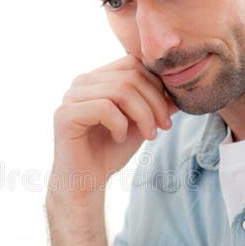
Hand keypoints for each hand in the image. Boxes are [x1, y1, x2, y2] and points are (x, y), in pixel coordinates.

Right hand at [51, 55, 177, 194]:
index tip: (168, 115)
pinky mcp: (65, 114)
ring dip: (143, 115)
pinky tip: (119, 138)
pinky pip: (104, 108)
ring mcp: (71, 96)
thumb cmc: (111, 151)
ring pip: (120, 90)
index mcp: (98, 78)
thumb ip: (156, 103)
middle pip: (130, 76)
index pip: (133, 64)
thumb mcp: (141, 123)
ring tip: (148, 135)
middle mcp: (82, 82)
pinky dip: (120, 125)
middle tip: (164, 127)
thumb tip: (179, 85)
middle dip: (155, 102)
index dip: (157, 85)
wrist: (86, 181)